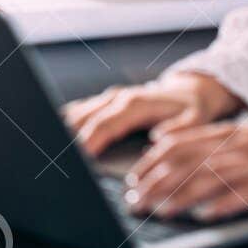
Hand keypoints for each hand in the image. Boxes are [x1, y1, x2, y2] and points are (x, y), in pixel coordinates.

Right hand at [62, 72, 241, 156]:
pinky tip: (59, 134)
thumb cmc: (193, 108)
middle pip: (84, 118)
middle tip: (56, 156)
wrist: (192, 90)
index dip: (89, 141)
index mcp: (136, 104)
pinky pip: (81, 110)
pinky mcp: (107, 102)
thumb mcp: (196, 120)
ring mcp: (110, 98)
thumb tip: (156, 139)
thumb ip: (178, 130)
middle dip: (68, 137)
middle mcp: (118, 98)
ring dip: (64, 129)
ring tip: (51, 148)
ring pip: (79, 112)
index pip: (105, 125)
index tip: (78, 157)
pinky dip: (68, 122)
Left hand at [124, 118, 247, 221]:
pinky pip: (242, 195)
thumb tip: (170, 147)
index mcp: (228, 133)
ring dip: (177, 198)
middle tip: (134, 202)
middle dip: (154, 183)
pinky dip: (219, 207)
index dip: (151, 162)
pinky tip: (203, 217)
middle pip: (185, 163)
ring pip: (206, 180)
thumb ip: (214, 142)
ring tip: (157, 212)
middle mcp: (237, 146)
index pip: (177, 143)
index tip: (133, 179)